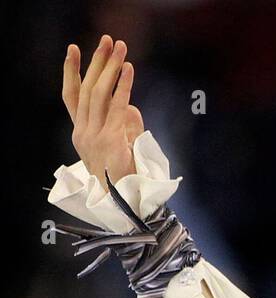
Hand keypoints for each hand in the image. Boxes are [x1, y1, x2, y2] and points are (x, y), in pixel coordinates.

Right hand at [62, 34, 144, 187]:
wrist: (124, 204)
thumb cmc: (125, 178)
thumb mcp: (122, 147)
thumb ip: (125, 125)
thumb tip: (131, 106)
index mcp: (81, 134)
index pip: (72, 96)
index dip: (71, 72)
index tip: (73, 50)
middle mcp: (83, 132)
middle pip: (87, 89)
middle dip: (97, 62)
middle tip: (106, 40)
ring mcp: (95, 136)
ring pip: (100, 94)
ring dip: (111, 68)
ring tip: (120, 48)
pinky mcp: (111, 140)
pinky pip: (117, 106)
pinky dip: (124, 86)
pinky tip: (129, 70)